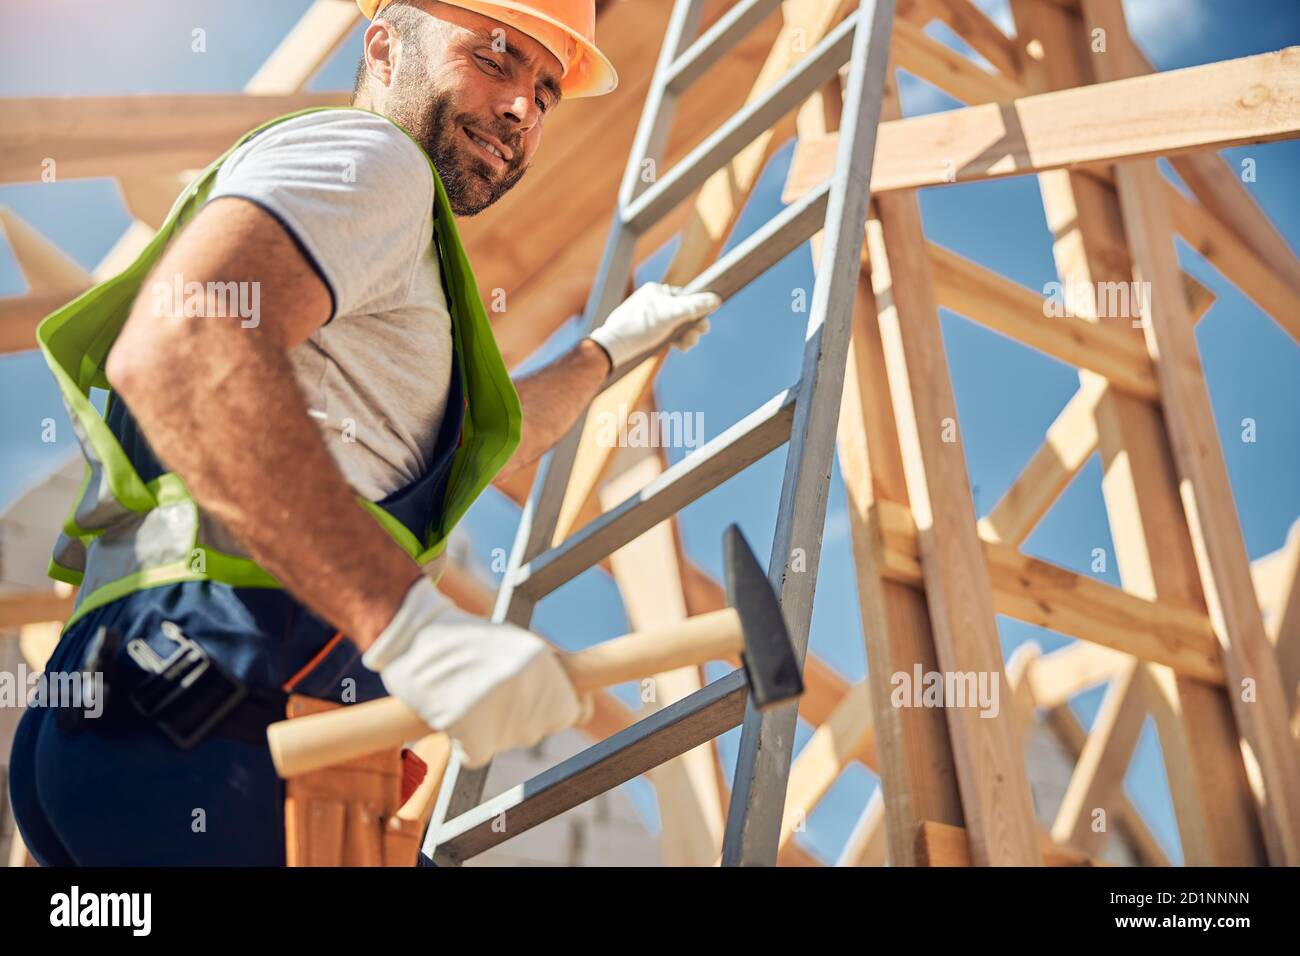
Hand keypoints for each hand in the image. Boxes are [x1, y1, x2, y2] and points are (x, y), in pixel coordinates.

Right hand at [362, 578, 579, 767]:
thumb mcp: (518, 645)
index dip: (556, 712)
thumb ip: (549, 676)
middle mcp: (527, 687)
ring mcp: (499, 711)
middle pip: (536, 730)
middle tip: (490, 694)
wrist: (415, 637)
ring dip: (491, 728)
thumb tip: (584, 711)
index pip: (572, 713)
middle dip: (518, 718)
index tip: (541, 704)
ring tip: (469, 695)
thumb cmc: (468, 641)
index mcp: (542, 663)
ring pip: (508, 742)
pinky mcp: (470, 732)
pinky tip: (455, 714)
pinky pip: (478, 755)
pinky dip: (466, 743)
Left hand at [587, 281, 721, 370]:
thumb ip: (694, 307)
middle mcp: (653, 302)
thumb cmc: (640, 327)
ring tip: (688, 344)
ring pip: (676, 325)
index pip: (685, 297)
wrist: (613, 347)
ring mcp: (649, 318)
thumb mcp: (671, 315)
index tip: (704, 323)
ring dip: (686, 335)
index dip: (697, 310)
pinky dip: (676, 340)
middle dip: (693, 325)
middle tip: (698, 334)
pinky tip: (680, 347)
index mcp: (656, 291)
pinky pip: (667, 333)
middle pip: (682, 312)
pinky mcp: (646, 332)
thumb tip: (715, 299)